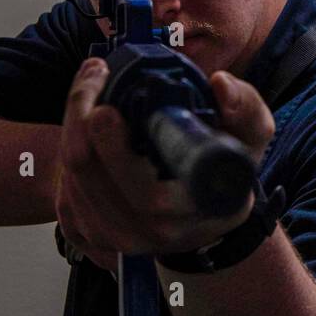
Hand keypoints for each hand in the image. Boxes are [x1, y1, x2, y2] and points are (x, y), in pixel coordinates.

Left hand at [54, 57, 275, 271]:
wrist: (209, 220)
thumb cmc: (227, 174)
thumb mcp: (251, 139)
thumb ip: (244, 108)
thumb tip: (219, 84)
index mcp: (189, 211)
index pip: (140, 188)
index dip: (113, 145)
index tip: (106, 106)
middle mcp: (150, 233)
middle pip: (89, 173)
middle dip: (80, 115)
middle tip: (94, 76)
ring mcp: (117, 240)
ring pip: (70, 180)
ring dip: (72, 128)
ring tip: (90, 92)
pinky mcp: (92, 239)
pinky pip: (63, 194)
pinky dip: (67, 153)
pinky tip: (83, 127)